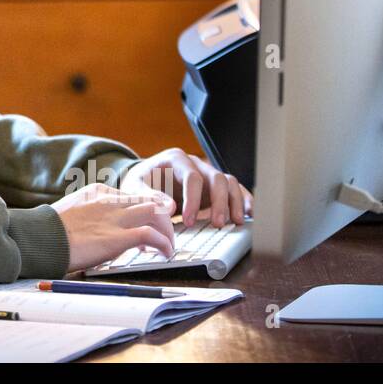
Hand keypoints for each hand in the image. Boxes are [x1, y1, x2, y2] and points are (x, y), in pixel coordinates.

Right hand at [52, 183, 176, 272]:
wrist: (39, 239)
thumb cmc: (48, 231)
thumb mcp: (71, 213)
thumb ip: (88, 216)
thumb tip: (95, 231)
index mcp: (98, 192)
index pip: (133, 196)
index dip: (145, 211)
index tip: (147, 227)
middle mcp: (110, 201)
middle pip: (150, 200)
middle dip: (162, 218)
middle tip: (165, 235)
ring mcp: (115, 218)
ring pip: (157, 213)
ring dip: (168, 230)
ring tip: (168, 246)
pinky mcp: (118, 237)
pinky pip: (152, 235)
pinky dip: (164, 244)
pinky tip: (166, 253)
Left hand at [119, 147, 252, 227]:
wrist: (143, 182)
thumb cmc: (140, 183)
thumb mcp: (135, 187)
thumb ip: (148, 196)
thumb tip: (169, 207)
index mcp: (175, 159)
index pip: (192, 177)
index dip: (193, 199)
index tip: (188, 221)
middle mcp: (195, 164)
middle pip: (216, 178)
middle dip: (219, 202)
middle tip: (218, 224)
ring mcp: (207, 174)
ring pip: (229, 183)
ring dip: (235, 202)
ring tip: (236, 222)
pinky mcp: (214, 187)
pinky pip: (233, 190)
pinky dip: (242, 200)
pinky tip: (248, 215)